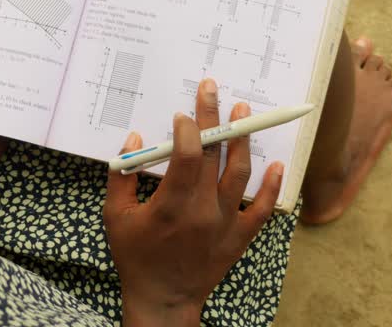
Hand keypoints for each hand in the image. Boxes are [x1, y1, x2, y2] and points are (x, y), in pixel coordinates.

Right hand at [104, 80, 283, 325]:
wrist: (163, 300)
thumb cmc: (136, 257)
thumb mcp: (115, 217)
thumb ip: (121, 176)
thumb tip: (133, 140)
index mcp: (171, 206)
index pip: (188, 155)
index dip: (188, 129)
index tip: (183, 114)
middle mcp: (203, 211)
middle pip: (214, 155)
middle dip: (213, 118)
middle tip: (212, 90)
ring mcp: (225, 224)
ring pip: (240, 173)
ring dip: (242, 140)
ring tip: (244, 113)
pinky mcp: (239, 237)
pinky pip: (262, 208)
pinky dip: (271, 185)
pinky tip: (276, 163)